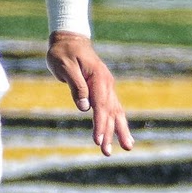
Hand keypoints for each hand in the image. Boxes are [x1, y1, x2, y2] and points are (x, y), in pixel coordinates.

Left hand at [45, 32, 132, 155]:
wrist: (70, 40)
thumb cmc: (64, 52)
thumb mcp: (65, 66)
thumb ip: (76, 86)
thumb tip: (84, 107)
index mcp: (98, 78)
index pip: (100, 106)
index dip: (100, 125)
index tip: (98, 140)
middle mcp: (106, 84)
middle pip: (111, 112)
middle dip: (111, 133)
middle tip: (109, 152)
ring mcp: (107, 87)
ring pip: (116, 111)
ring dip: (119, 130)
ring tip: (127, 148)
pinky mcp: (103, 89)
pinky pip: (112, 108)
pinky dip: (117, 122)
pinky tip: (121, 134)